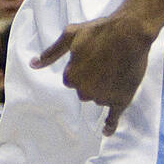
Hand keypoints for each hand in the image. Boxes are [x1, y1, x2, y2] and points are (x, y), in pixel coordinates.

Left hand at [31, 13, 157, 135]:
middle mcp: (84, 92)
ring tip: (116, 68)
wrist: (130, 32)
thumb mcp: (70, 36)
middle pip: (85, 90)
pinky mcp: (121, 100)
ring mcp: (103, 98)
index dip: (83, 66)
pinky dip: (109, 125)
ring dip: (105, 89)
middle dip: (93, 79)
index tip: (94, 55)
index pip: (72, 79)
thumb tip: (33, 65)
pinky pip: (112, 118)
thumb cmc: (99, 31)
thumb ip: (51, 53)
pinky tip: (106, 132)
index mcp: (70, 78)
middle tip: (106, 61)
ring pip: (99, 98)